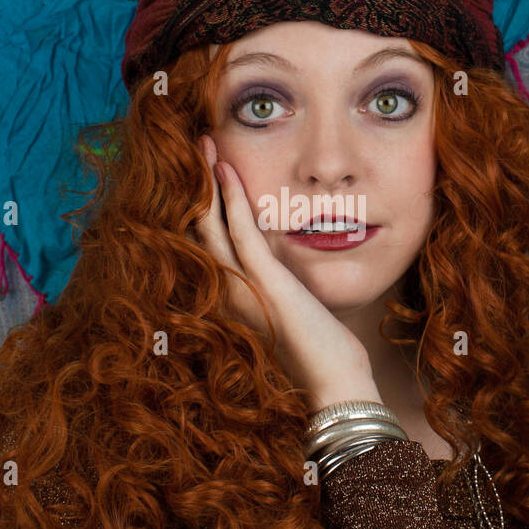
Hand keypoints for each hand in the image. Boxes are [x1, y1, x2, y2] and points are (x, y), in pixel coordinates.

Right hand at [194, 134, 382, 412]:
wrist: (332, 384)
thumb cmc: (322, 353)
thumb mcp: (294, 310)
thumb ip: (280, 287)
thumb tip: (284, 271)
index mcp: (232, 295)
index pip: (208, 240)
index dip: (203, 201)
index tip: (205, 169)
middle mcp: (226, 289)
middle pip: (200, 225)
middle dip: (198, 182)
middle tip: (195, 145)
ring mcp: (240, 285)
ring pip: (210, 222)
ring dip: (208, 179)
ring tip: (203, 144)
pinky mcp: (262, 280)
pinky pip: (239, 230)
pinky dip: (230, 197)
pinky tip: (226, 169)